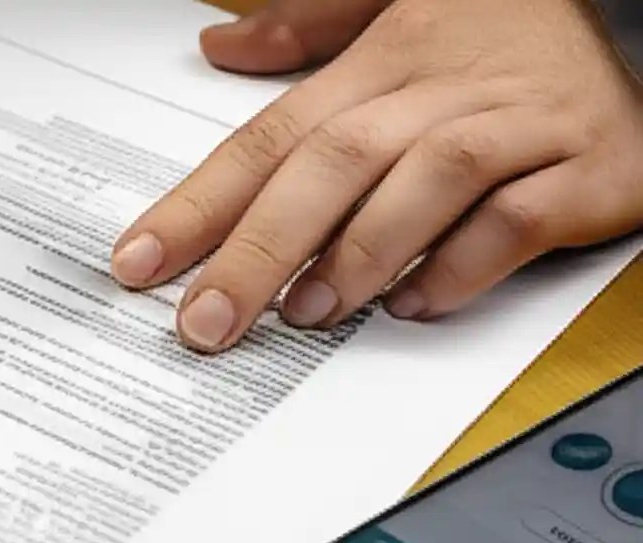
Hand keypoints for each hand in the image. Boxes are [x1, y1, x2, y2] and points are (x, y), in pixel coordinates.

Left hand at [112, 0, 642, 352]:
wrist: (635, 17)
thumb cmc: (495, 32)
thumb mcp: (392, 10)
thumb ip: (305, 26)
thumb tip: (220, 48)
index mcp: (382, 63)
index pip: (269, 137)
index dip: (200, 202)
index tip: (140, 260)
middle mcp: (439, 94)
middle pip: (331, 166)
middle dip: (257, 250)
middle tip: (204, 321)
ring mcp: (513, 129)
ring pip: (425, 184)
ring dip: (357, 254)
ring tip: (303, 313)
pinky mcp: (581, 171)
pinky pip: (516, 221)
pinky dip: (463, 264)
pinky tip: (415, 305)